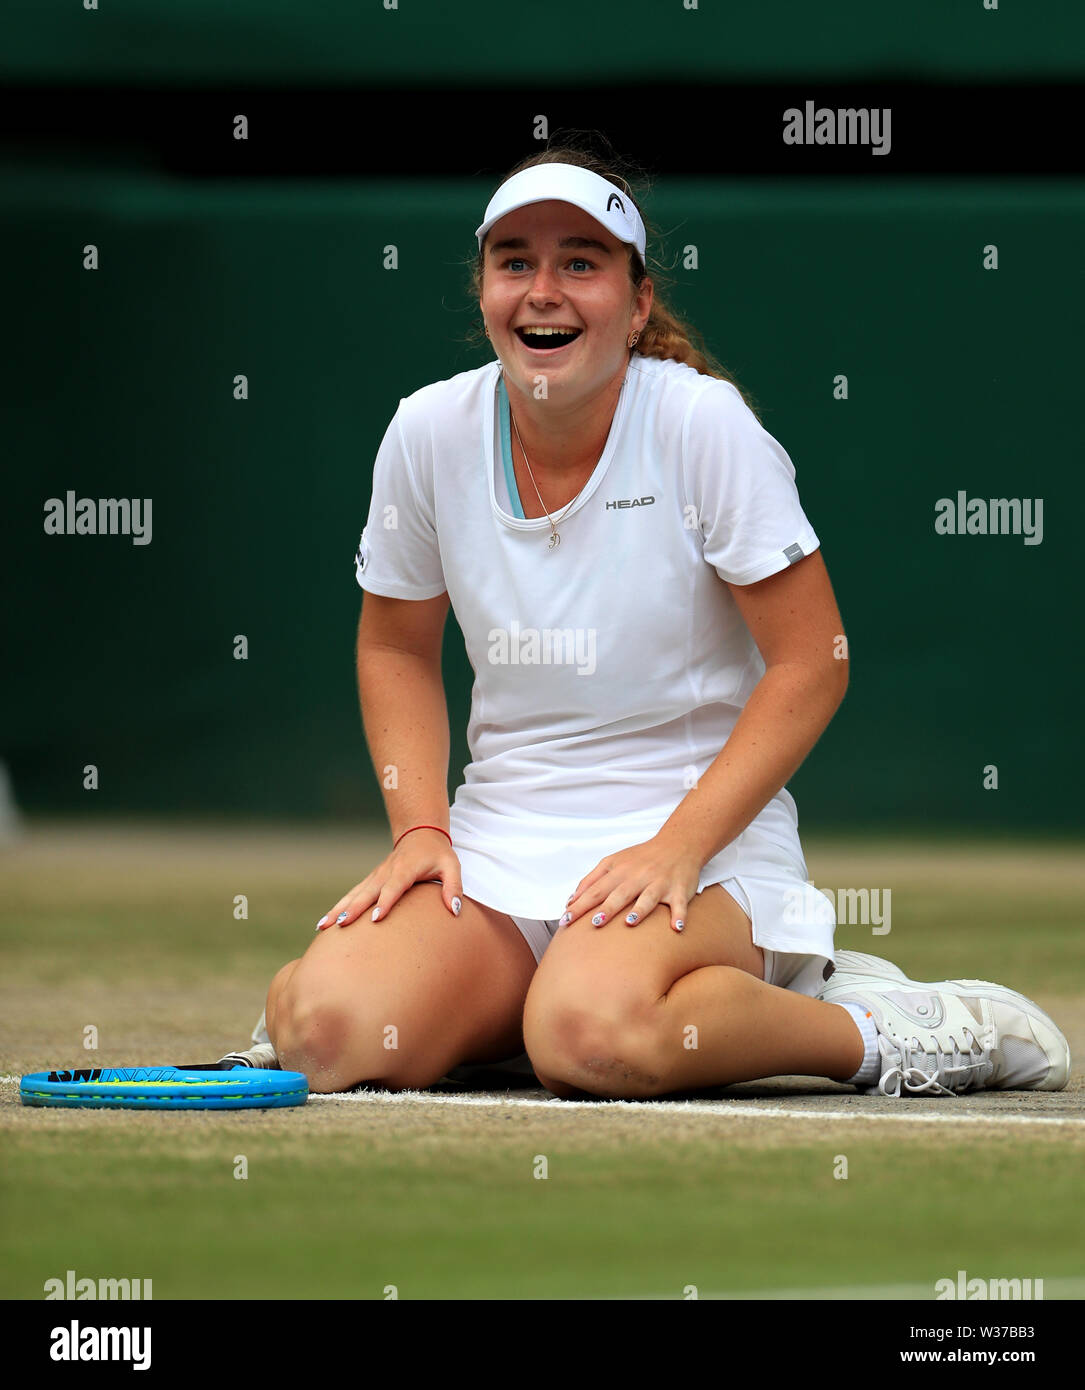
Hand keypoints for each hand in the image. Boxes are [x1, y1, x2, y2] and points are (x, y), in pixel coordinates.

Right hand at [315, 829, 462, 929]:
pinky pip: (352, 895)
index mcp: (406, 869)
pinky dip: (338, 907)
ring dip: (338, 909)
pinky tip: (325, 922)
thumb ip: (454, 887)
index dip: (384, 902)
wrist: (420, 834)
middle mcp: (387, 872)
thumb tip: (455, 910)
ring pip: (354, 894)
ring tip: (323, 926)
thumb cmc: (438, 854)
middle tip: (341, 925)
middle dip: (353, 909)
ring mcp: (376, 876)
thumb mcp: (452, 866)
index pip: (394, 887)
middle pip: (367, 892)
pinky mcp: (370, 880)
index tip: (374, 919)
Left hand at [557, 834, 701, 933]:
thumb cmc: (642, 858)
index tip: (565, 920)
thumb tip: (571, 899)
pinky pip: (680, 904)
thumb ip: (592, 879)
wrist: (678, 844)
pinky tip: (675, 928)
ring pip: (648, 897)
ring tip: (629, 922)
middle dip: (606, 908)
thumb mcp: (613, 862)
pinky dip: (679, 916)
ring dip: (639, 910)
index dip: (580, 904)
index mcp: (620, 871)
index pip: (596, 889)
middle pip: (619, 894)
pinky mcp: (679, 891)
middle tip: (593, 923)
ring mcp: (659, 883)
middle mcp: (638, 877)